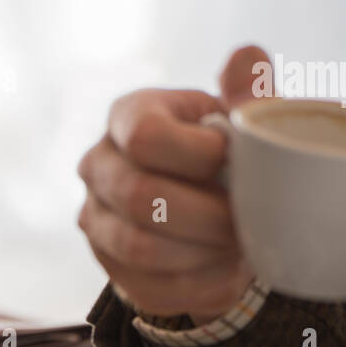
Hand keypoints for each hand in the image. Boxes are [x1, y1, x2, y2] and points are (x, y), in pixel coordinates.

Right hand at [77, 45, 268, 323]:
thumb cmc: (222, 154)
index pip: (144, 136)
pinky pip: (150, 286)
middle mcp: (98, 166)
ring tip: (237, 245)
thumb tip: (248, 60)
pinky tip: (224, 271)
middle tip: (244, 220)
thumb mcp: (239, 117)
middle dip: (204, 214)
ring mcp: (97, 221)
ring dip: (200, 252)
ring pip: (141, 248)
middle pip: (140, 197)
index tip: (230, 161)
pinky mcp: (110, 269)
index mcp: (127, 116)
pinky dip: (196, 284)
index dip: (195, 155)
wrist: (205, 212)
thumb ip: (248, 90)